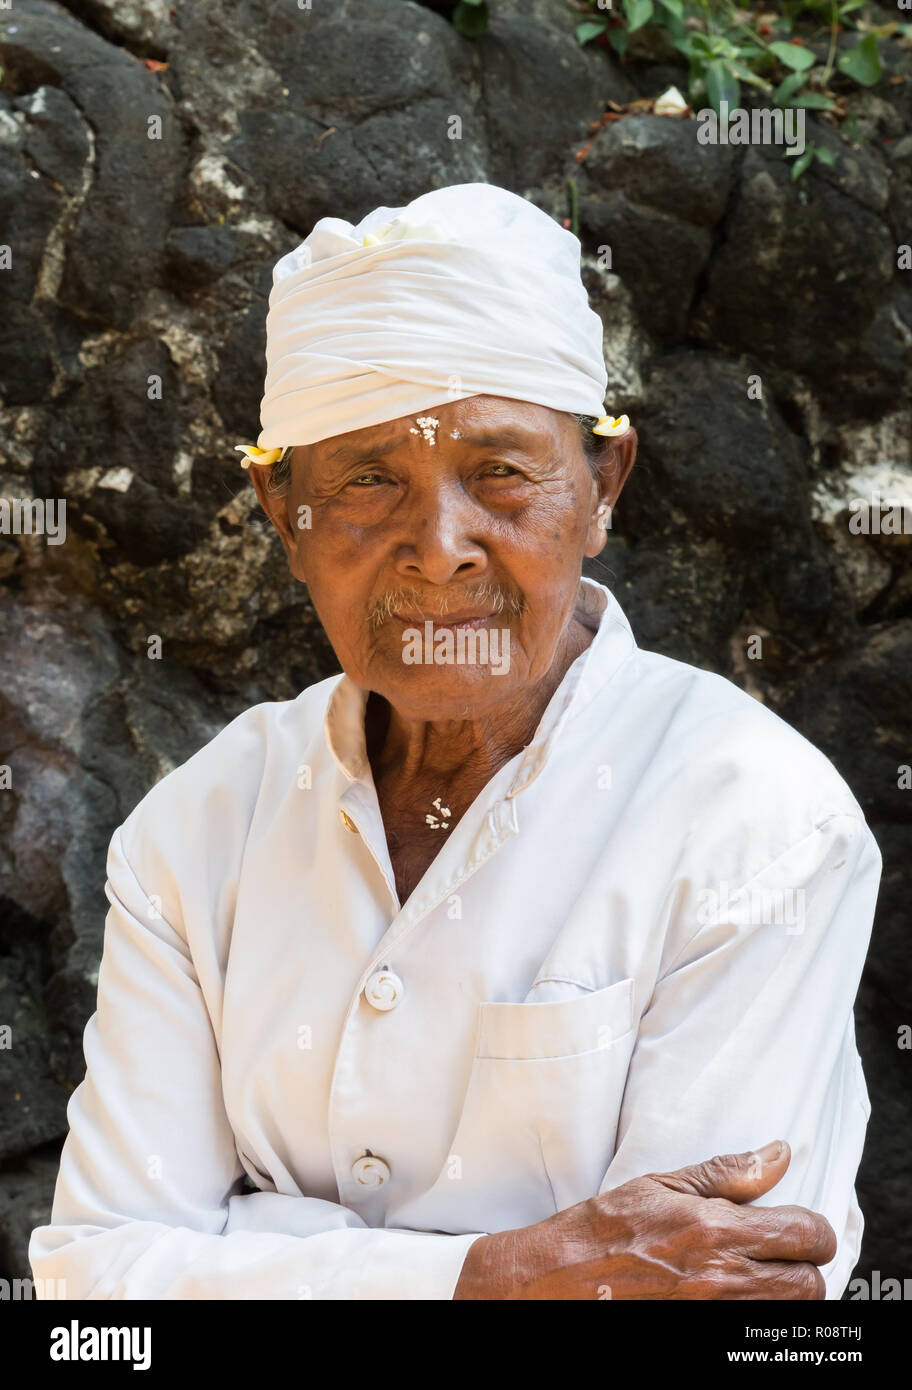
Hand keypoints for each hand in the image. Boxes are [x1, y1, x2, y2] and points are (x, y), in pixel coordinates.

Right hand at [453, 1140, 836, 1299]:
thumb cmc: (605, 1228)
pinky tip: (733, 1294)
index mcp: (715, 1231)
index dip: (814, 1227)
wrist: (562, 1278)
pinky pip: (754, 1332)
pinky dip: (754, 1313)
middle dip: (804, 1265)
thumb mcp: (661, 1183)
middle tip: (779, 1250)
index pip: (806, 1235)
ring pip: (788, 1313)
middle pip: (810, 1284)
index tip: (798, 1222)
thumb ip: (727, 1172)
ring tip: (755, 1272)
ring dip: (782, 1292)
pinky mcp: (706, 1333)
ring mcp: (715, 1314)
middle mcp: (722, 1279)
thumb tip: (778, 1154)